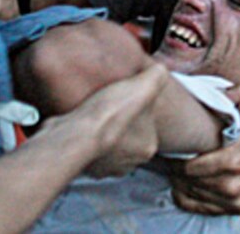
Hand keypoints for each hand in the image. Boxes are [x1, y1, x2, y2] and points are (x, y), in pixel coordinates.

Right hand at [52, 64, 167, 176]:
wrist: (77, 134)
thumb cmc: (111, 113)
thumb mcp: (144, 85)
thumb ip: (158, 75)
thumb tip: (161, 70)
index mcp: (148, 147)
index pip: (147, 124)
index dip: (136, 107)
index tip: (125, 97)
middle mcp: (129, 164)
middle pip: (128, 136)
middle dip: (120, 122)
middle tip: (110, 104)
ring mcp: (106, 168)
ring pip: (108, 146)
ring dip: (102, 132)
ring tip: (94, 113)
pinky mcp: (84, 167)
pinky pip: (88, 150)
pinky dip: (85, 139)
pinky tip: (81, 125)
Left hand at [170, 86, 239, 214]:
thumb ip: (235, 93)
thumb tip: (216, 90)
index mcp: (233, 160)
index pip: (189, 167)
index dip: (176, 157)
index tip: (173, 146)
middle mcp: (232, 184)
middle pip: (187, 181)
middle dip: (175, 168)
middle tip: (171, 155)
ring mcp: (234, 199)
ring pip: (191, 195)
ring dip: (180, 181)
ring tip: (178, 167)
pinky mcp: (236, 208)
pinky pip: (201, 207)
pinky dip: (189, 196)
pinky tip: (186, 183)